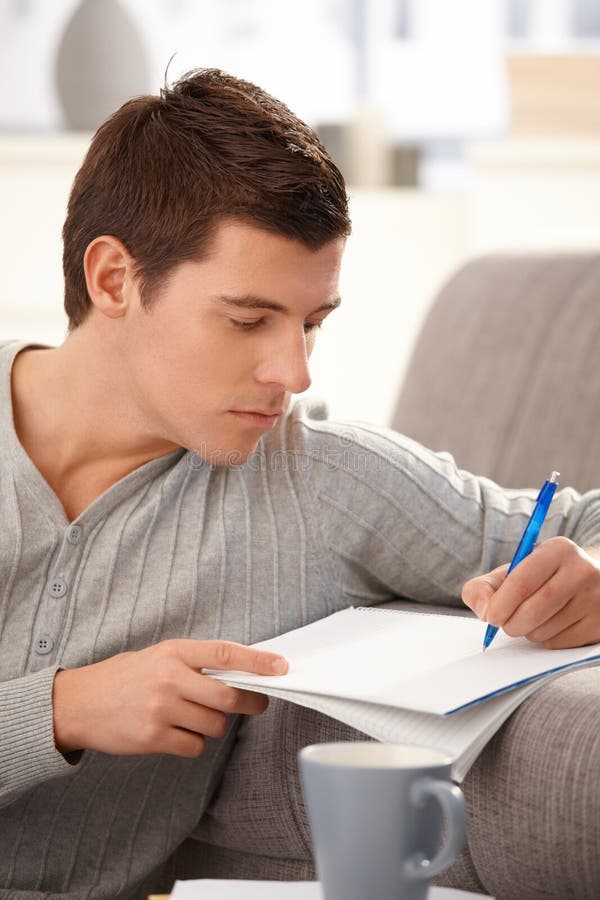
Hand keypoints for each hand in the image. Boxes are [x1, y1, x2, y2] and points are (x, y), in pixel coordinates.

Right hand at [52, 639, 287, 757]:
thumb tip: (239, 674)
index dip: (257, 662)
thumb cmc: (123, 678)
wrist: (77, 703)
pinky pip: (194, 747)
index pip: (226, 653)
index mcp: (174, 652)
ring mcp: (162, 709)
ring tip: (191, 718)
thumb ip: (193, 664)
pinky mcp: (153, 737)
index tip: (281, 668)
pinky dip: (192, 744)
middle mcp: (170, 678)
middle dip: (251, 703)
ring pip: (215, 726)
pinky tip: (174, 734)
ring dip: (213, 726)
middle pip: (229, 697)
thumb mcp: (157, 657)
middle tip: (258, 704)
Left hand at [462, 537, 599, 648]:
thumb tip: (483, 611)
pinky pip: (559, 644)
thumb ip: (485, 586)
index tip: (490, 616)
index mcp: (558, 550)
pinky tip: (551, 624)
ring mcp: (595, 600)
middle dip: (510, 623)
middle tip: (505, 623)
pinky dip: (545, 640)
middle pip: (533, 611)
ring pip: (545, 632)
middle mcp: (582, 572)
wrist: (592, 578)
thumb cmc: (544, 576)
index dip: (500, 605)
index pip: (522, 583)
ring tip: (532, 617)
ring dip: (528, 632)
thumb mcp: (515, 570)